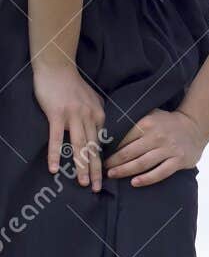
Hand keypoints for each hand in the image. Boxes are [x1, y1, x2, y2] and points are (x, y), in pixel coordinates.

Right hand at [31, 59, 105, 191]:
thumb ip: (96, 115)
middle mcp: (89, 117)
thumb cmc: (72, 85)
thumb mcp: (92, 100)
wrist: (58, 68)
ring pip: (79, 146)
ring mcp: (73, 116)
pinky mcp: (57, 115)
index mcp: (99, 114)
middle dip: (96, 169)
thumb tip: (100, 130)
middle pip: (94, 148)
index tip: (105, 177)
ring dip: (81, 166)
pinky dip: (55, 154)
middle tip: (97, 188)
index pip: (102, 142)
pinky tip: (54, 169)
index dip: (103, 160)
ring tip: (83, 183)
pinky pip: (56, 138)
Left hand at [105, 108, 206, 186]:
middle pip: (129, 153)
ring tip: (112, 175)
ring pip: (142, 163)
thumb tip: (108, 133)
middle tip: (104, 169)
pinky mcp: (178, 160)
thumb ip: (134, 123)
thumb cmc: (167, 123)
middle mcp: (158, 136)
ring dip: (124, 171)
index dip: (111, 149)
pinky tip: (135, 182)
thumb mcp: (152, 116)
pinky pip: (160, 172)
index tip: (101, 157)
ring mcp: (169, 149)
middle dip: (113, 163)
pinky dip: (146, 179)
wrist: (195, 126)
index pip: (124, 139)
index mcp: (148, 123)